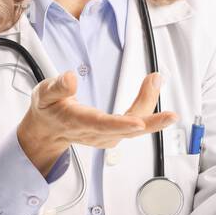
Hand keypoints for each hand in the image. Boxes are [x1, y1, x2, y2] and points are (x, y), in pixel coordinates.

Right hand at [16, 71, 177, 174]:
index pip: (101, 125)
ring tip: (156, 81)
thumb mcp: (43, 95)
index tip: (138, 122)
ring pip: (134, 128)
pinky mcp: (114, 135)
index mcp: (78, 122)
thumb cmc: (47, 111)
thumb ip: (57, 87)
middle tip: (171, 114)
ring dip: (151, 110)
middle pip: (127, 130)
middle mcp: (95, 133)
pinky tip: (152, 88)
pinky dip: (147, 108)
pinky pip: (135, 124)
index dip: (121, 125)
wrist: (47, 131)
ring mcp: (106, 137)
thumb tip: (70, 77)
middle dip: (151, 121)